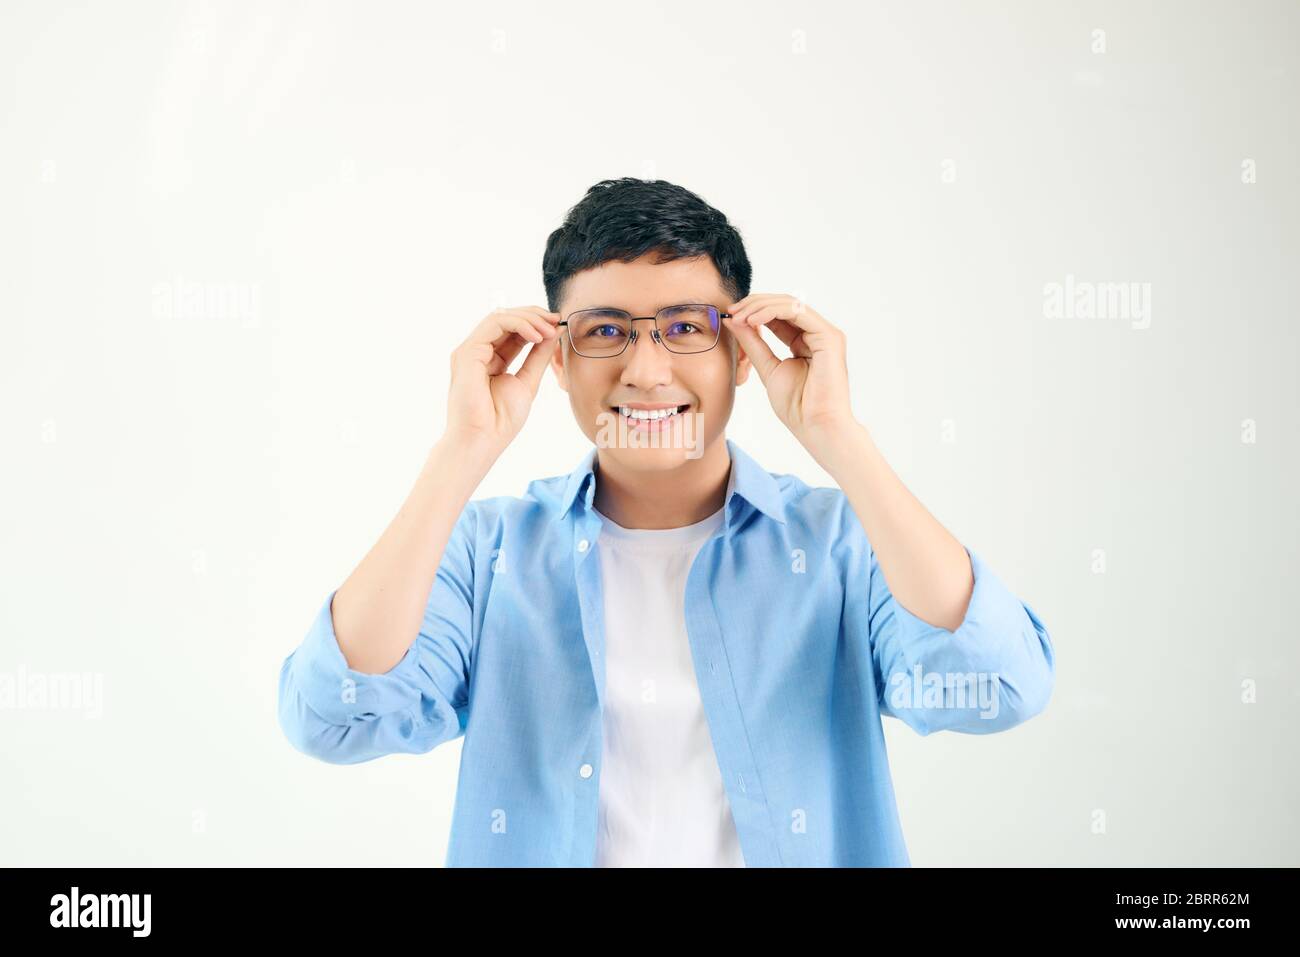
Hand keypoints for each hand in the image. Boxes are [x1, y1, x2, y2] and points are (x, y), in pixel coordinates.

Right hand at [444, 306, 559, 455]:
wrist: (483, 440)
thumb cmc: (501, 420)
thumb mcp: (528, 381)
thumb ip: (538, 356)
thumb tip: (554, 332)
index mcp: (490, 359)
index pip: (513, 330)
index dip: (536, 323)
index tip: (558, 324)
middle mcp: (478, 352)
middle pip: (506, 319)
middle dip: (534, 315)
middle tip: (557, 320)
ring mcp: (470, 351)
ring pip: (500, 316)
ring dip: (529, 318)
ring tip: (549, 329)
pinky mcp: (467, 352)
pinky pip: (494, 324)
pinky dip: (519, 324)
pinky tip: (536, 335)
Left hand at [723, 294, 857, 448]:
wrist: (815, 426)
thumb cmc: (797, 406)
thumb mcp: (767, 367)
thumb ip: (753, 343)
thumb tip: (733, 320)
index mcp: (804, 342)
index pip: (778, 315)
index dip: (753, 311)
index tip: (730, 315)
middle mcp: (817, 334)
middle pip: (784, 304)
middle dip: (754, 304)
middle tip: (731, 310)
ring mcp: (825, 333)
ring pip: (790, 304)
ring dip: (760, 306)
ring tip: (739, 316)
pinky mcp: (829, 336)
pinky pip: (797, 312)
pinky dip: (772, 312)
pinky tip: (753, 320)